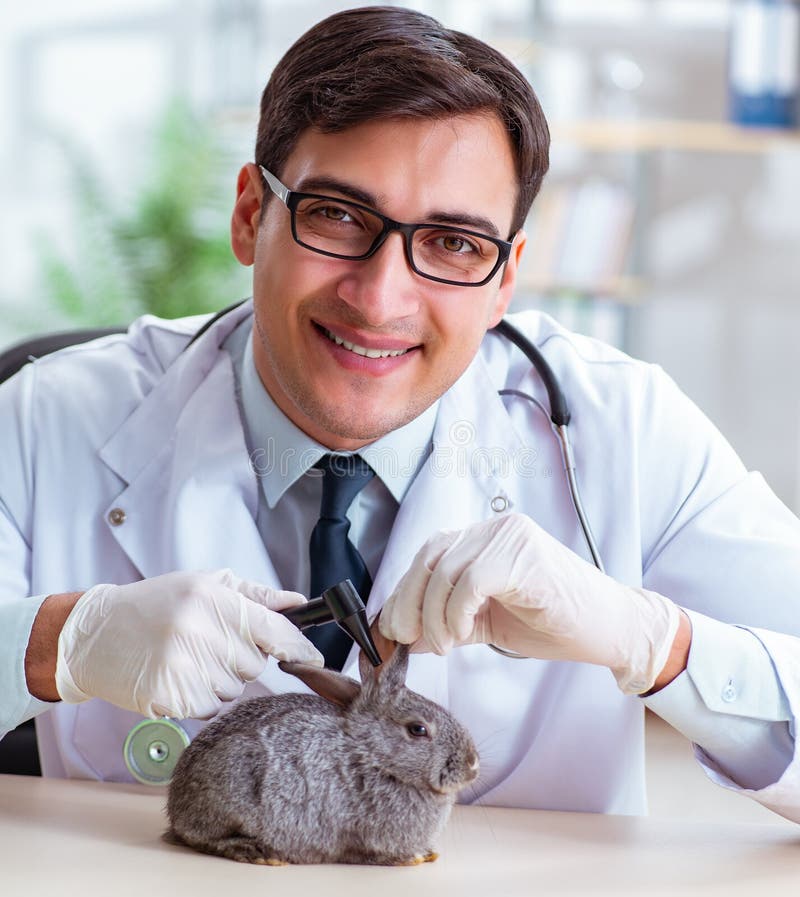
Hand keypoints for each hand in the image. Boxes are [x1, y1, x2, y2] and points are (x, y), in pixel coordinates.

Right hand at [55, 569, 323, 718]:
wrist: (95, 634)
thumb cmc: (154, 604)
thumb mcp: (203, 584)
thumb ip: (255, 595)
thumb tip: (298, 602)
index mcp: (212, 599)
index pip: (272, 628)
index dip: (298, 646)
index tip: (313, 657)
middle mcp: (199, 631)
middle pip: (256, 664)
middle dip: (242, 658)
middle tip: (210, 644)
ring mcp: (183, 666)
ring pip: (235, 689)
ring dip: (221, 679)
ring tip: (188, 658)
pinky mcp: (169, 696)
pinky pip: (210, 708)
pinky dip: (201, 698)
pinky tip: (178, 677)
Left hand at [379, 514, 681, 693]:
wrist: (609, 629)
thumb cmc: (554, 622)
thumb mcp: (487, 622)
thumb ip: (447, 622)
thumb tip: (404, 635)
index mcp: (485, 538)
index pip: (430, 555)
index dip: (404, 592)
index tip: (391, 629)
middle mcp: (494, 528)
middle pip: (430, 558)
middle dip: (409, 603)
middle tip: (407, 639)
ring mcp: (509, 536)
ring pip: (445, 570)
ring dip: (434, 615)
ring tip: (444, 645)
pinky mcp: (522, 554)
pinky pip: (470, 581)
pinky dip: (457, 612)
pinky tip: (464, 634)